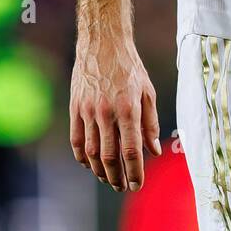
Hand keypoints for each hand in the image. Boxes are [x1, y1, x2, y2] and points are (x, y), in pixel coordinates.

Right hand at [70, 36, 161, 191]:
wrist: (102, 43)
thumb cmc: (129, 67)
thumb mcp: (147, 92)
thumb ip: (150, 123)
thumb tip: (155, 151)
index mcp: (128, 109)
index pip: (131, 150)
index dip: (134, 172)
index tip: (137, 185)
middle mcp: (106, 113)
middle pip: (109, 157)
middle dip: (117, 177)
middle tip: (123, 187)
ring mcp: (88, 111)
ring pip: (91, 153)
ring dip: (100, 171)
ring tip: (109, 179)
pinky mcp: (75, 108)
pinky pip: (76, 140)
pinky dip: (82, 157)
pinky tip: (89, 164)